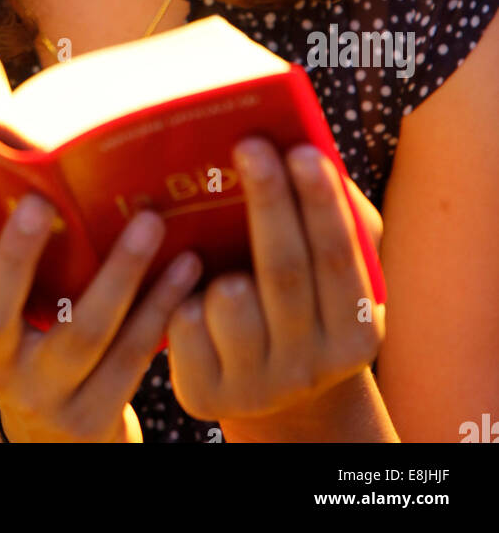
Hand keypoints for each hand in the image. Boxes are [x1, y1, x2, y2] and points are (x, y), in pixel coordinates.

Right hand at [0, 156, 203, 442]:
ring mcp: (43, 393)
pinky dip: (161, 309)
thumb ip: (7, 242)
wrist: (61, 441)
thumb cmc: (37, 336)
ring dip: (119, 274)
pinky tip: (187, 266)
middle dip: (15, 256)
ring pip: (81, 334)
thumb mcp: (7, 303)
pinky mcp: (93, 415)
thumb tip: (20, 140)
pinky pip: (131, 358)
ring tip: (150, 221)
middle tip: (39, 201)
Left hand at [166, 138, 385, 423]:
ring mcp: (259, 384)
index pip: (338, 258)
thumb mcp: (340, 272)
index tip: (301, 151)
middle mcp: (312, 365)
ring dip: (220, 265)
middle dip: (268, 202)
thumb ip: (344, 217)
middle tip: (249, 146)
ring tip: (210, 244)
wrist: (270, 387)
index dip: (321, 205)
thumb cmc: (304, 297)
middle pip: (285, 273)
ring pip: (231, 304)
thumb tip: (314, 152)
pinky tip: (184, 282)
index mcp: (356, 330)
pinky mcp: (207, 393)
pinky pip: (185, 325)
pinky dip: (182, 295)